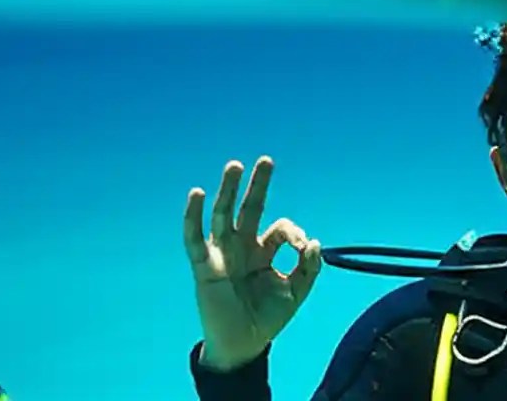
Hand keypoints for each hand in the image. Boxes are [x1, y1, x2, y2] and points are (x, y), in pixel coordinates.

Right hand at [183, 156, 322, 370]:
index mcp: (264, 251)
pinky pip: (194, 238)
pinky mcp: (204, 266)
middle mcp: (243, 246)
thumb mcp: (296, 293)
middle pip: (250, 208)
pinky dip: (192, 217)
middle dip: (258, 185)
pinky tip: (196, 194)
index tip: (302, 247)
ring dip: (228, 191)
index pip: (280, 228)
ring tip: (235, 166)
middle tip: (266, 160)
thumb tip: (314, 241)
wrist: (242, 346)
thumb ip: (308, 268)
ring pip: (223, 215)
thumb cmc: (267, 318)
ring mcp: (222, 253)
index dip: (294, 233)